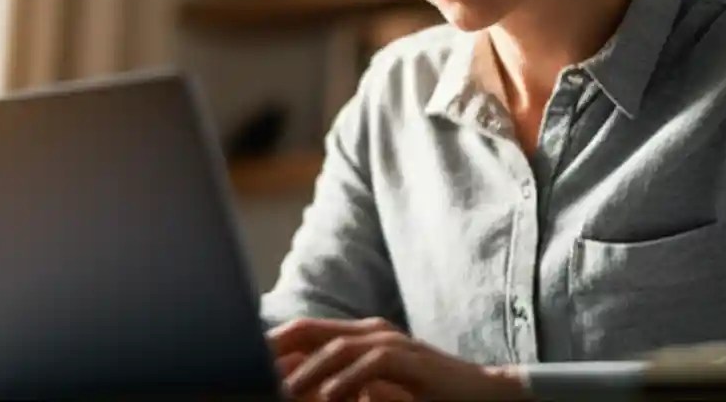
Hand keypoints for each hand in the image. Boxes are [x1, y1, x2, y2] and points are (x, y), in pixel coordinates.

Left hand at [268, 317, 530, 401]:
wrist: (483, 394)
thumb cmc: (425, 396)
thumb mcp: (375, 391)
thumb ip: (341, 387)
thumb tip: (296, 389)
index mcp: (359, 336)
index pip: (306, 332)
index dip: (273, 343)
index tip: (242, 358)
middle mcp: (372, 332)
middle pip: (313, 331)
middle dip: (278, 349)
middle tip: (249, 369)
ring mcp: (392, 343)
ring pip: (337, 349)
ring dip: (306, 372)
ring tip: (280, 393)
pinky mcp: (410, 360)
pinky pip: (371, 365)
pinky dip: (346, 381)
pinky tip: (327, 399)